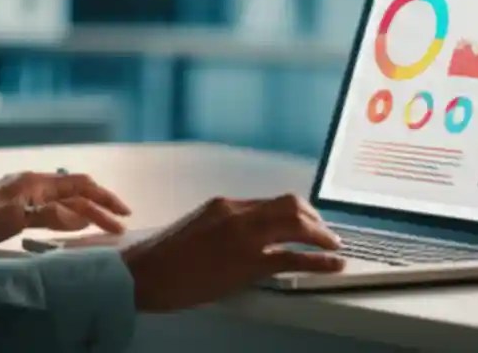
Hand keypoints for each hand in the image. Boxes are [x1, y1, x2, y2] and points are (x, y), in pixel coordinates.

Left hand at [0, 171, 131, 254]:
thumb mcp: (16, 217)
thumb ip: (49, 214)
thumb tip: (81, 215)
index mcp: (35, 181)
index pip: (79, 185)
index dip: (104, 198)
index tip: (123, 213)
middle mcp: (32, 184)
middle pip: (74, 192)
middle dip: (99, 206)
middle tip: (120, 224)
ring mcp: (22, 195)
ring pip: (63, 200)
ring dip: (84, 211)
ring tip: (102, 225)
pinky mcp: (14, 208)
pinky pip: (50, 209)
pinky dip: (67, 216)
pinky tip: (69, 225)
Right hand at [119, 193, 344, 311]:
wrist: (143, 275)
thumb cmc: (163, 259)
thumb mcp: (197, 231)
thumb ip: (223, 228)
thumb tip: (246, 238)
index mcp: (224, 205)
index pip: (271, 201)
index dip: (296, 211)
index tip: (308, 221)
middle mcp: (236, 213)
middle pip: (290, 204)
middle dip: (314, 218)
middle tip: (326, 233)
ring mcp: (242, 236)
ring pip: (296, 224)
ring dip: (322, 235)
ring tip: (334, 246)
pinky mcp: (246, 263)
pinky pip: (292, 258)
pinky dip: (318, 260)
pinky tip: (332, 264)